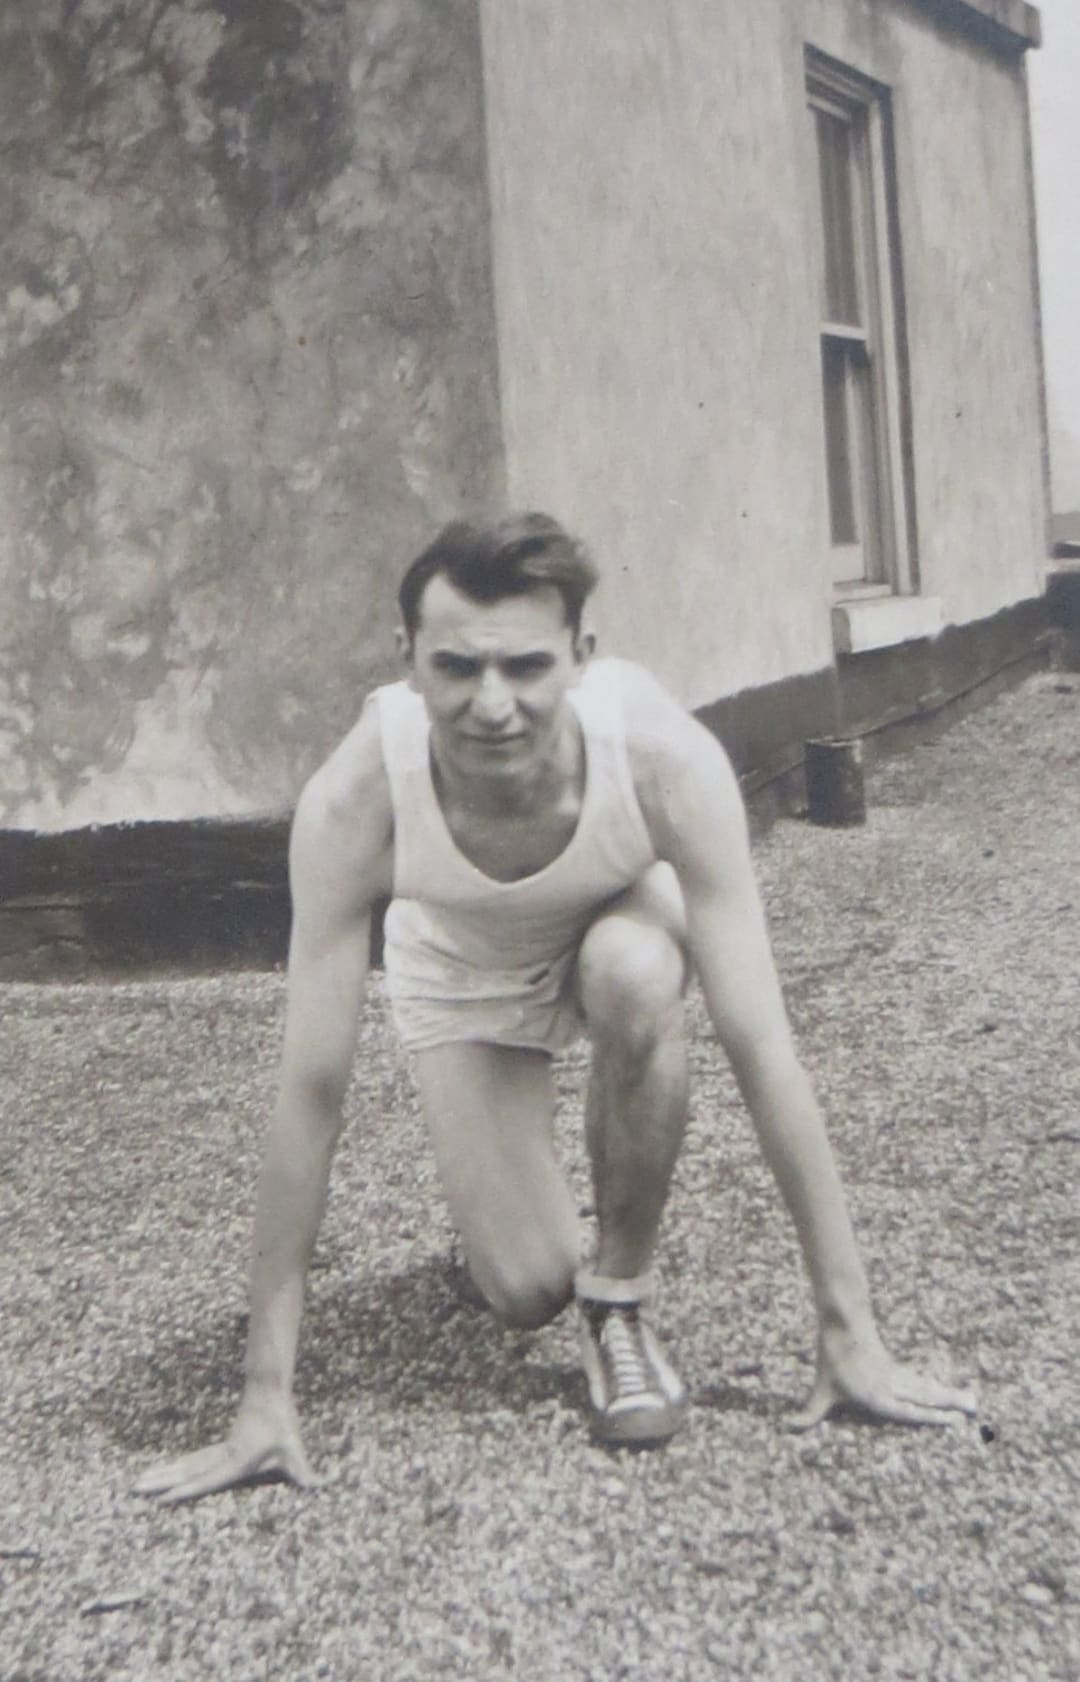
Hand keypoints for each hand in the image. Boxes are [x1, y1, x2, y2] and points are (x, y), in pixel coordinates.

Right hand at [134, 1392, 317, 1504]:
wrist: (269, 1391)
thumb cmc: (281, 1422)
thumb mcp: (294, 1449)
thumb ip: (304, 1472)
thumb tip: (322, 1487)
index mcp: (236, 1460)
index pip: (208, 1479)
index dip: (186, 1491)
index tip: (162, 1499)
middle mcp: (222, 1456)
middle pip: (187, 1471)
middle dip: (161, 1482)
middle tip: (135, 1489)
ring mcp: (219, 1450)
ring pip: (186, 1464)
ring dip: (164, 1474)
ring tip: (139, 1482)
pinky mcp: (221, 1446)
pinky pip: (194, 1460)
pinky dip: (177, 1468)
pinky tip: (166, 1473)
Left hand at [788, 1320, 977, 1430]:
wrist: (843, 1322)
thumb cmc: (833, 1358)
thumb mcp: (822, 1388)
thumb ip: (810, 1412)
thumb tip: (788, 1427)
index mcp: (878, 1395)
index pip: (908, 1410)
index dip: (931, 1417)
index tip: (954, 1423)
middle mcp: (892, 1386)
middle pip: (927, 1396)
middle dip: (951, 1404)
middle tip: (975, 1409)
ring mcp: (897, 1375)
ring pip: (928, 1387)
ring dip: (950, 1394)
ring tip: (974, 1402)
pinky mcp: (897, 1368)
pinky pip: (921, 1381)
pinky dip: (937, 1388)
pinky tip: (949, 1392)